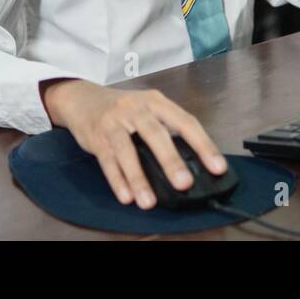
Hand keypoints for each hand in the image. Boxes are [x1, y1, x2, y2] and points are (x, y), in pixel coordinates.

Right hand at [40, 79, 226, 208]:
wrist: (82, 97)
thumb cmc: (122, 108)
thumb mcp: (147, 108)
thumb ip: (166, 129)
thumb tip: (192, 163)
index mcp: (156, 101)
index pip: (184, 121)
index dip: (203, 144)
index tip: (217, 167)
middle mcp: (135, 108)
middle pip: (155, 134)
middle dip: (171, 160)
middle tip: (184, 183)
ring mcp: (114, 122)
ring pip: (127, 150)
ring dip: (139, 177)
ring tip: (149, 202)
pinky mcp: (96, 136)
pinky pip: (107, 160)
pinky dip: (117, 180)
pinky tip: (126, 196)